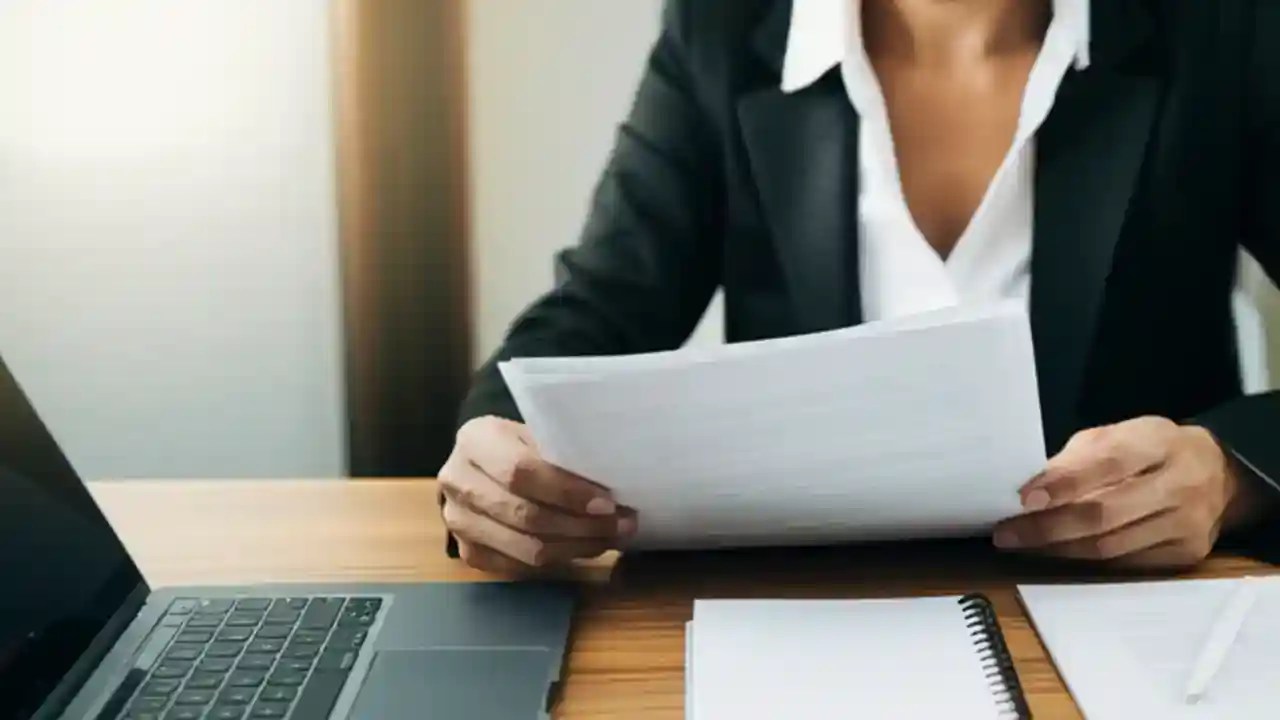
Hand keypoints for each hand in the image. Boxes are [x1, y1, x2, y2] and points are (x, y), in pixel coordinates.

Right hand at [439, 416, 636, 573]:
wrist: (482, 465)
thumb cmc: (520, 444)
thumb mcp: (538, 434)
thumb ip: (564, 456)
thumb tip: (614, 488)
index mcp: (475, 440)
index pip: (521, 472)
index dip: (566, 492)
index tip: (607, 503)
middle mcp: (457, 481)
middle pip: (524, 515)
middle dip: (580, 525)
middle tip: (621, 524)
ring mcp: (458, 521)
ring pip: (525, 548)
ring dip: (577, 547)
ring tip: (612, 537)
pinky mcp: (468, 552)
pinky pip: (520, 567)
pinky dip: (559, 560)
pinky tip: (586, 547)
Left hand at [992, 416, 1262, 569]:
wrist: (1219, 474)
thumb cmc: (1151, 450)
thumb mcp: (1118, 436)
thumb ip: (1077, 459)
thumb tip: (1029, 490)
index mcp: (1160, 442)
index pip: (1108, 464)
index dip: (1063, 483)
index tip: (1023, 498)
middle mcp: (1181, 484)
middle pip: (1105, 514)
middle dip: (1048, 527)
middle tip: (1007, 533)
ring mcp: (1187, 524)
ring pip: (1110, 547)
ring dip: (1058, 549)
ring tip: (1022, 545)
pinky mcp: (1187, 554)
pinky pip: (1124, 564)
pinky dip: (1084, 561)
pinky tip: (1057, 554)